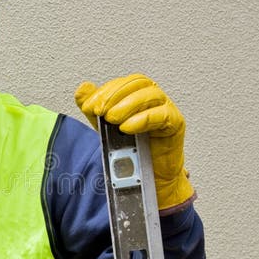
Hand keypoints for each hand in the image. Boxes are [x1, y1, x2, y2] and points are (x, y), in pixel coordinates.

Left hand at [75, 73, 195, 210]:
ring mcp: (167, 108)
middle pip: (137, 83)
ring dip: (128, 105)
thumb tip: (83, 88)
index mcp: (137, 93)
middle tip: (100, 111)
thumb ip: (94, 107)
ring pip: (151, 95)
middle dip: (114, 95)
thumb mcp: (104, 126)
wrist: (145, 176)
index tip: (89, 106)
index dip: (104, 91)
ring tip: (112, 119)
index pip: (122, 83)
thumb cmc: (129, 148)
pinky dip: (143, 119)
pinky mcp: (176, 123)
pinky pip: (162, 115)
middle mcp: (154, 97)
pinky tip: (127, 128)